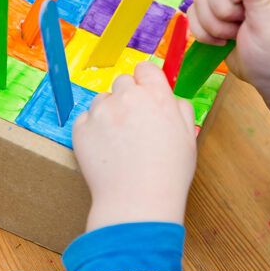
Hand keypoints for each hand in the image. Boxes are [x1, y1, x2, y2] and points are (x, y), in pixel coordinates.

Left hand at [73, 61, 196, 231]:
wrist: (137, 202)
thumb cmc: (167, 175)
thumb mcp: (189, 138)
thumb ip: (181, 110)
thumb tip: (171, 99)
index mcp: (156, 96)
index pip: (145, 69)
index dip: (146, 82)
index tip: (145, 95)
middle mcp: (127, 97)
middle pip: (122, 82)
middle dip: (127, 98)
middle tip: (133, 126)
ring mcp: (101, 112)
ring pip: (102, 100)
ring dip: (108, 113)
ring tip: (119, 143)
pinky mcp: (81, 129)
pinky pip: (85, 120)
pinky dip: (92, 131)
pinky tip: (105, 151)